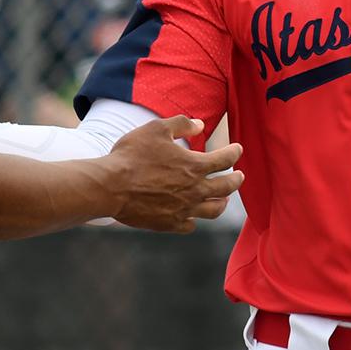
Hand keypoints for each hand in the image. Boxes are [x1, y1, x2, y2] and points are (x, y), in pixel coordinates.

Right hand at [104, 116, 243, 233]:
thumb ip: (181, 124)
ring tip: (224, 199)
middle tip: (240, 176)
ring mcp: (184, 210)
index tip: (238, 149)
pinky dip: (195, 219)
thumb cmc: (131, 155)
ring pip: (214, 210)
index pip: (225, 159)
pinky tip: (193, 216)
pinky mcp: (170, 224)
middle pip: (226, 187)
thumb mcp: (156, 129)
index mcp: (194, 166)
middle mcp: (195, 190)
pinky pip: (191, 225)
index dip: (234, 152)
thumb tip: (200, 125)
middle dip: (236, 180)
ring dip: (222, 202)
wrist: (110, 187)